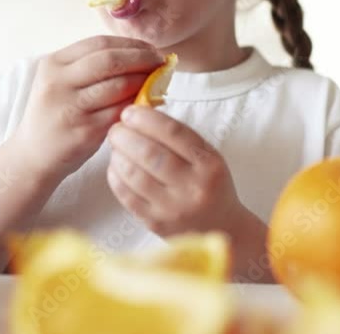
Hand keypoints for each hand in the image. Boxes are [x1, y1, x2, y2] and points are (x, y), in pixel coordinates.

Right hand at [9, 36, 163, 180]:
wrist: (33, 156)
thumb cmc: (58, 114)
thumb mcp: (63, 83)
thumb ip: (93, 67)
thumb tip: (144, 55)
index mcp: (53, 63)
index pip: (99, 43)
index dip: (131, 44)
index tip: (150, 49)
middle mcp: (58, 83)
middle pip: (110, 60)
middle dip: (142, 58)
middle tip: (160, 62)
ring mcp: (70, 107)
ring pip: (119, 85)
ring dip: (144, 81)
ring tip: (157, 81)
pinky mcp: (83, 131)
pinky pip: (120, 111)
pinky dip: (138, 104)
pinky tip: (147, 103)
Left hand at [105, 105, 246, 237]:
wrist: (223, 227)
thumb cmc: (211, 186)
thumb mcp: (210, 158)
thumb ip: (181, 140)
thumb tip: (143, 118)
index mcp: (209, 164)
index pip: (174, 133)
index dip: (147, 119)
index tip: (130, 112)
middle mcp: (192, 186)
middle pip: (150, 154)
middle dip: (126, 136)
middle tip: (116, 129)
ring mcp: (173, 208)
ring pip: (135, 175)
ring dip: (118, 156)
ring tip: (115, 147)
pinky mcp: (156, 223)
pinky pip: (127, 197)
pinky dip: (116, 177)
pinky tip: (116, 167)